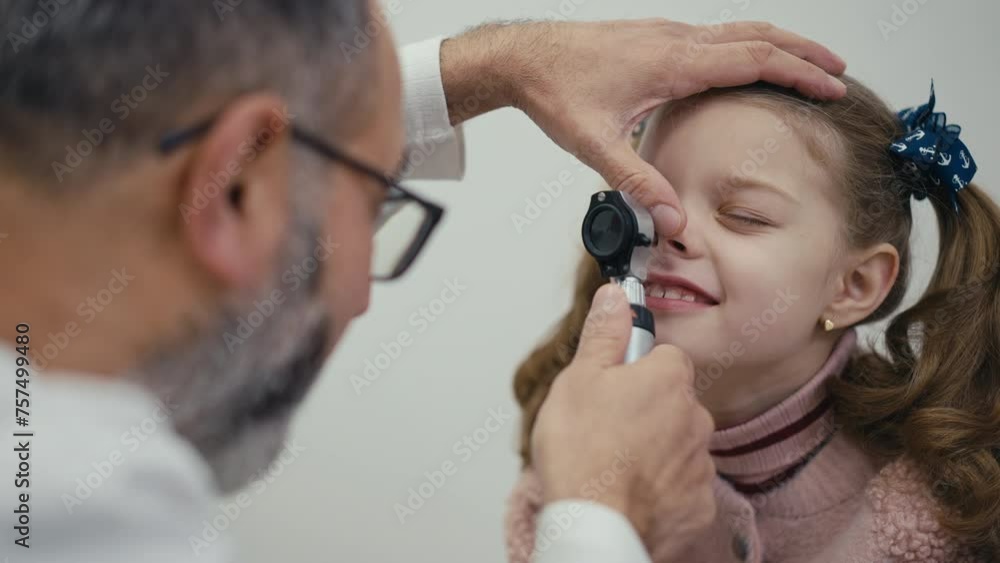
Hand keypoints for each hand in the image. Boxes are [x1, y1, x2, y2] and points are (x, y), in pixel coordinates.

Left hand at [440, 19, 846, 235]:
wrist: (523, 57)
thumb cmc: (556, 92)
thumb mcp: (594, 145)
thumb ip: (635, 182)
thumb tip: (670, 220)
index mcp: (671, 63)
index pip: (753, 60)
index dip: (798, 73)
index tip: (832, 86)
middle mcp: (676, 40)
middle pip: (758, 36)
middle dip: (804, 52)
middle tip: (840, 70)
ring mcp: (666, 33)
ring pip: (738, 30)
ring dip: (779, 43)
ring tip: (808, 61)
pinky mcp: (655, 36)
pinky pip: (716, 33)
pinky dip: (748, 43)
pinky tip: (749, 61)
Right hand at [530, 283, 715, 552]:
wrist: (594, 524)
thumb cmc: (582, 453)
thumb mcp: (578, 378)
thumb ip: (604, 334)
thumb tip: (617, 297)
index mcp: (669, 379)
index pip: (664, 357)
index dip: (635, 368)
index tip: (612, 381)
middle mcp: (695, 418)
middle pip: (673, 401)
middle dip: (646, 409)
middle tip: (606, 426)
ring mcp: (700, 465)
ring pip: (679, 444)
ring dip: (655, 450)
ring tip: (614, 463)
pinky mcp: (699, 505)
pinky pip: (683, 487)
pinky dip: (663, 490)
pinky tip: (632, 492)